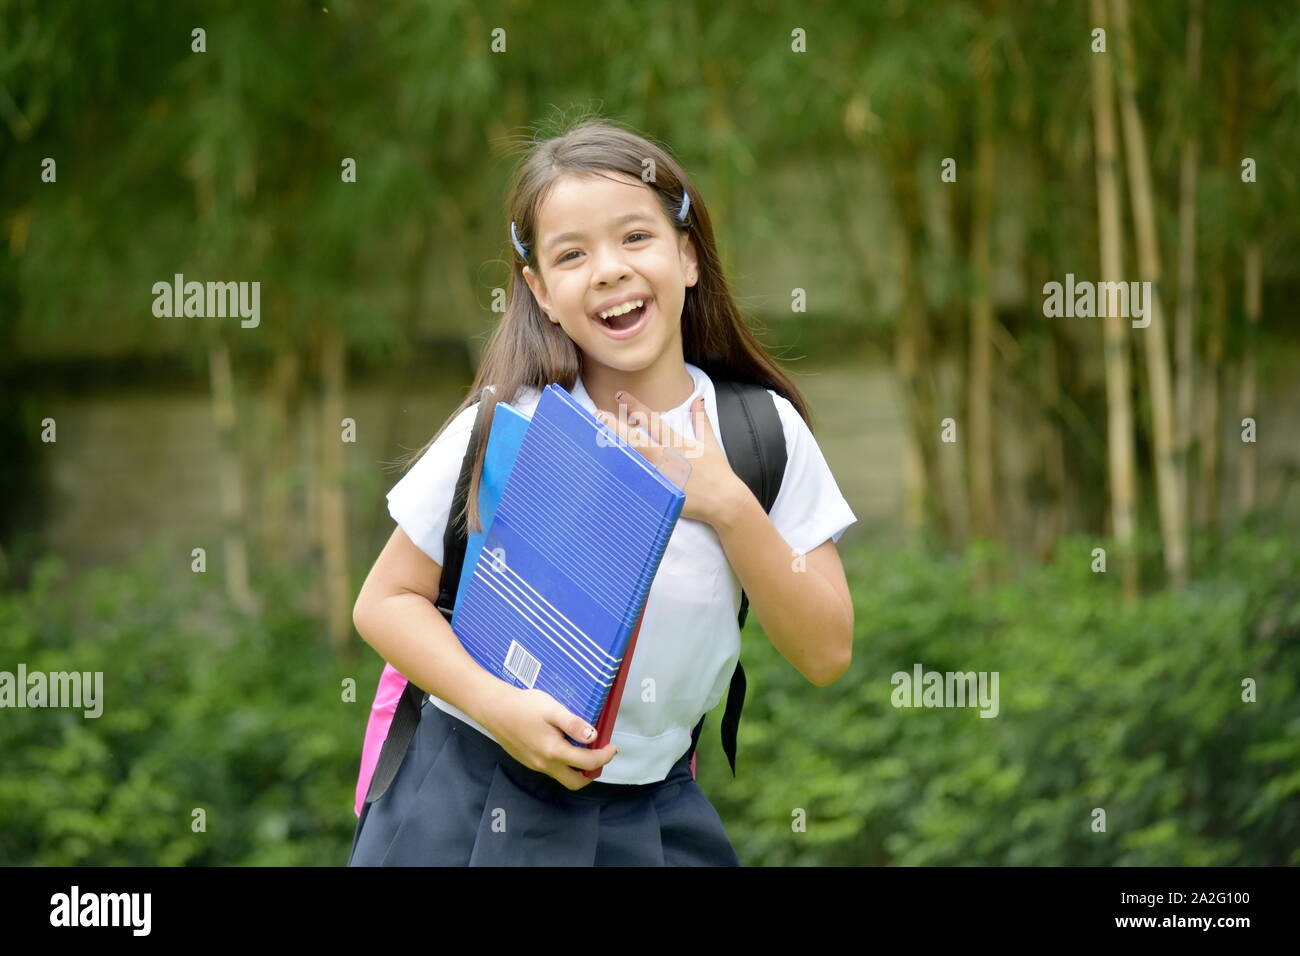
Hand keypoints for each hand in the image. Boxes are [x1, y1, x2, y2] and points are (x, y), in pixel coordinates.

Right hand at [480, 685, 618, 789]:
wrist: (494, 709)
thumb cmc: (523, 706)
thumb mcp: (552, 709)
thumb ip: (573, 724)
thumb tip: (593, 736)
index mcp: (555, 752)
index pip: (588, 763)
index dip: (605, 756)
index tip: (612, 747)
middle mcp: (545, 764)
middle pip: (575, 782)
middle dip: (592, 772)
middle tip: (600, 755)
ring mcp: (535, 765)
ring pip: (562, 777)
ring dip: (577, 769)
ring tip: (584, 750)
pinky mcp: (528, 761)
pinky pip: (551, 770)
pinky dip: (563, 764)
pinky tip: (563, 746)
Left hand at [595, 390, 748, 526]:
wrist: (724, 500)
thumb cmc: (717, 471)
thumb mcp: (710, 442)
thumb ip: (701, 420)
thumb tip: (698, 399)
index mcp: (677, 443)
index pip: (653, 420)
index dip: (635, 406)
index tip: (619, 396)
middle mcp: (667, 457)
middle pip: (637, 439)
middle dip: (616, 427)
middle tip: (597, 415)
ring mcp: (662, 476)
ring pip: (633, 460)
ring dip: (615, 449)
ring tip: (596, 439)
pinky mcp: (660, 493)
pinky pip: (637, 484)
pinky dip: (623, 477)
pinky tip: (605, 472)